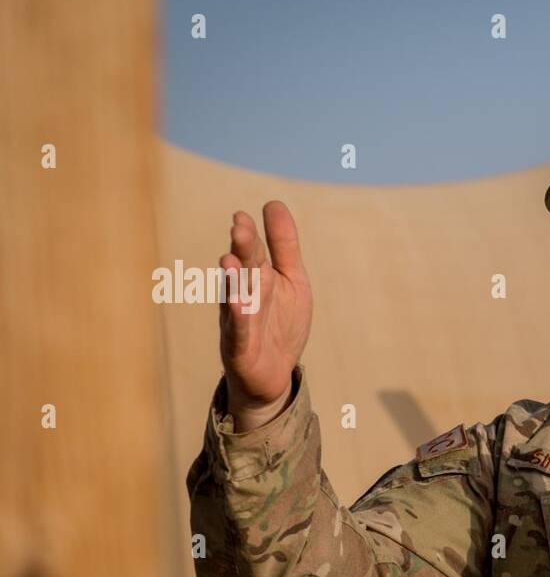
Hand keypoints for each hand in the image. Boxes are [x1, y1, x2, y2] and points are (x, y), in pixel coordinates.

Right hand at [218, 201, 312, 430]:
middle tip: (240, 227)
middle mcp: (244, 294)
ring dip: (233, 281)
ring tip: (231, 261)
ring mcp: (238, 321)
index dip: (249, 235)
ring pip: (235, 297)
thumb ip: (284, 245)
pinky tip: (239, 304)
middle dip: (241, 250)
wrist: (274, 373)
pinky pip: (237, 331)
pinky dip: (238, 319)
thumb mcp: (292, 280)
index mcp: (257, 277)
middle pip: (243, 269)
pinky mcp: (239, 347)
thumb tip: (273, 203)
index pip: (253, 252)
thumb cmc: (280, 323)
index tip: (243, 215)